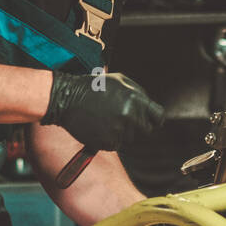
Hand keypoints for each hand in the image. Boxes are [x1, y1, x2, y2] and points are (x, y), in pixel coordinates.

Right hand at [42, 69, 164, 151]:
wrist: (67, 99)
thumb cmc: (94, 88)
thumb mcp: (120, 81)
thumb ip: (139, 93)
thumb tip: (151, 107)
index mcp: (136, 100)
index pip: (159, 117)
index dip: (155, 119)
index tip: (149, 120)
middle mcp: (130, 116)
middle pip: (145, 130)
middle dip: (136, 125)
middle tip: (119, 117)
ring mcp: (119, 130)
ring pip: (130, 137)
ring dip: (121, 131)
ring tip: (105, 118)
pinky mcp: (108, 142)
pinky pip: (116, 144)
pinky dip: (109, 139)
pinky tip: (99, 127)